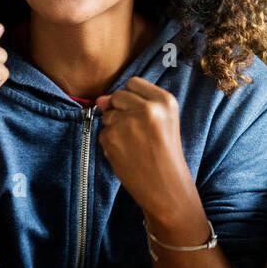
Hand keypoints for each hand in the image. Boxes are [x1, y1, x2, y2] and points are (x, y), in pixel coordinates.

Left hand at [97, 78, 200, 230]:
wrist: (165, 185)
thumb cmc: (165, 154)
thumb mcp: (163, 121)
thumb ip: (135, 104)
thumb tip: (101, 100)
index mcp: (165, 101)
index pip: (134, 82)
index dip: (132, 98)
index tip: (140, 112)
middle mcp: (147, 107)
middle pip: (118, 95)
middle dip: (121, 111)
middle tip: (137, 132)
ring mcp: (128, 122)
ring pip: (108, 114)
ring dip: (115, 127)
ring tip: (134, 144)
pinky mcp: (112, 137)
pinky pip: (103, 132)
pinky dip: (111, 142)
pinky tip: (126, 153)